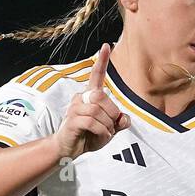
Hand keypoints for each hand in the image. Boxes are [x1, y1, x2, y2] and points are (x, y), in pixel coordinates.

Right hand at [53, 43, 129, 159]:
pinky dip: (101, 131)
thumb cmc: (88, 136)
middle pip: (101, 96)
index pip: (96, 75)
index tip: (107, 45)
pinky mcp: (71, 121)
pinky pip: (91, 122)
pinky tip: (102, 136)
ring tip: (106, 133)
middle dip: (112, 112)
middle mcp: (80, 98)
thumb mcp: (108, 130)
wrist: (69, 149)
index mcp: (89, 96)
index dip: (102, 61)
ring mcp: (74, 109)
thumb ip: (118, 123)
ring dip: (107, 124)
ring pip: (97, 110)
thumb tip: (125, 119)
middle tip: (113, 125)